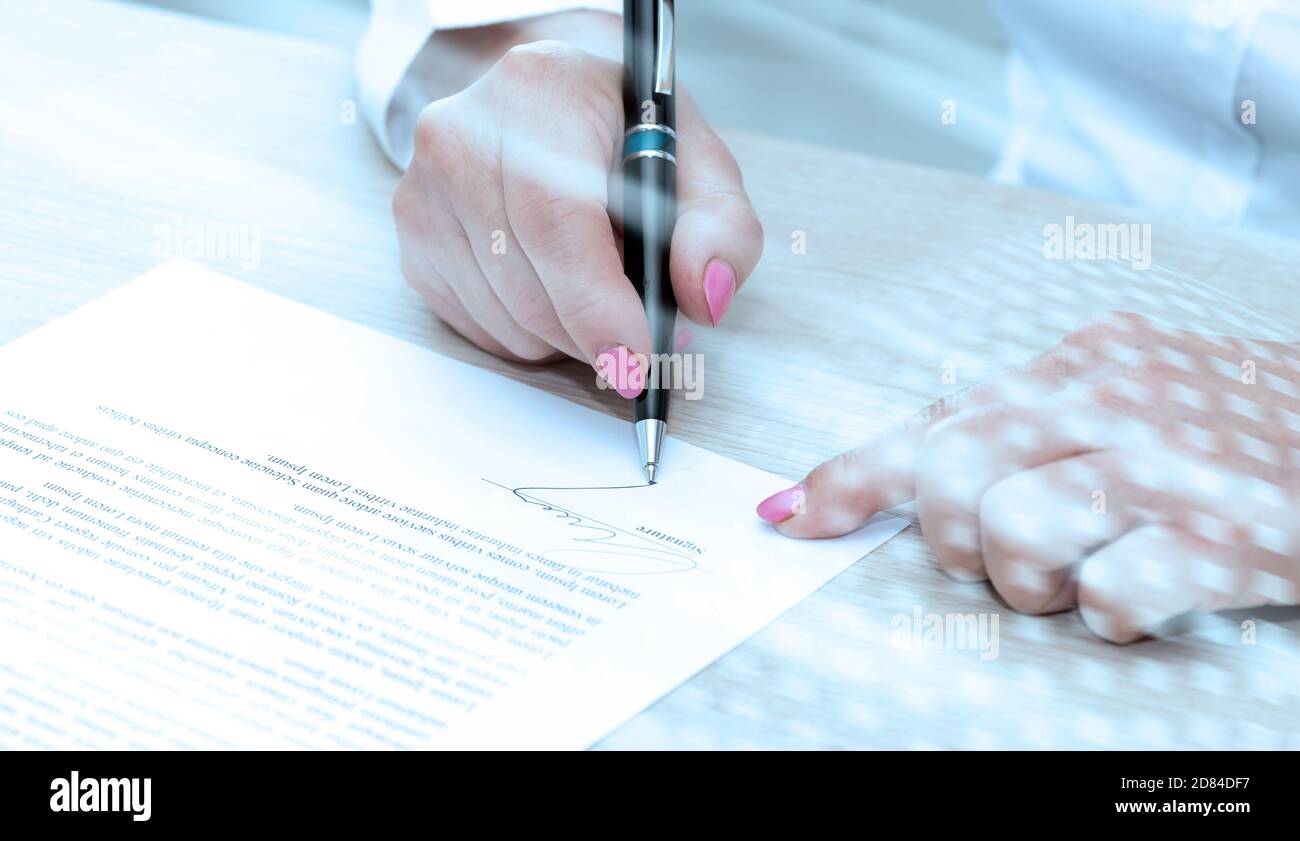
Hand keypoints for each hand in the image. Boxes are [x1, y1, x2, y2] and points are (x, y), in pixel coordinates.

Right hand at [392, 13, 763, 393]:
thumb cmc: (622, 130)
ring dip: (567, 335)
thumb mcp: (695, 159)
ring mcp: (423, 190)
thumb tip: (705, 297)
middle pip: (529, 284)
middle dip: (596, 334)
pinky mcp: (413, 238)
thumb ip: (722, 227)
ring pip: (507, 321)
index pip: (554, 217)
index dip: (596, 303)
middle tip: (642, 331)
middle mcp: (461, 135)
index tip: (636, 359)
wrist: (546, 99)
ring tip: (597, 285)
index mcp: (539, 92)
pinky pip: (481, 330)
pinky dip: (530, 332)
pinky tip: (552, 283)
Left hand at [758, 311, 1299, 642]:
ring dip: (1025, 583)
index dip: (852, 476)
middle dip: (951, 541)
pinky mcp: (1227, 535)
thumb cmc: (1234, 431)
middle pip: (953, 475)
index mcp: (1082, 364)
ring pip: (1015, 530)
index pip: (937, 422)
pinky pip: (1112, 592)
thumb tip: (915, 464)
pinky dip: (1106, 615)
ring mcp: (1170, 466)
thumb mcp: (1129, 397)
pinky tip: (1134, 600)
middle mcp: (1115, 401)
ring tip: (1071, 582)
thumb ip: (1027, 424)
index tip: (792, 516)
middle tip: (1000, 560)